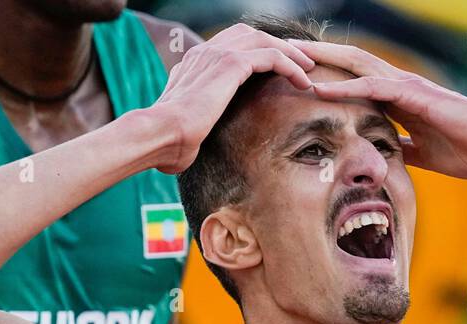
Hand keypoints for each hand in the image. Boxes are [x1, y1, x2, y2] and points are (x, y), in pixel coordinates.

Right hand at [146, 23, 315, 173]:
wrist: (159, 136)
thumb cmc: (168, 144)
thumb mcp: (186, 130)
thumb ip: (195, 125)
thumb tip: (194, 145)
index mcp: (192, 65)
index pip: (228, 46)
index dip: (254, 53)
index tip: (275, 71)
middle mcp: (203, 53)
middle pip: (248, 34)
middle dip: (275, 45)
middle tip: (297, 63)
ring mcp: (216, 55)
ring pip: (263, 40)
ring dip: (290, 53)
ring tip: (308, 69)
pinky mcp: (229, 64)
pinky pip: (271, 56)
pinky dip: (291, 66)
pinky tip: (303, 82)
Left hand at [292, 40, 466, 178]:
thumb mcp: (423, 154)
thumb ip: (401, 149)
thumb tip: (382, 159)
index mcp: (397, 98)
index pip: (353, 80)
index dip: (324, 75)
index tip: (293, 78)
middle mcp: (397, 85)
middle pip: (347, 63)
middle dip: (313, 58)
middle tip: (278, 55)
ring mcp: (405, 86)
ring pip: (354, 66)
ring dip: (320, 62)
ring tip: (287, 60)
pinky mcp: (414, 96)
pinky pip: (372, 88)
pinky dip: (344, 87)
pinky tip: (319, 87)